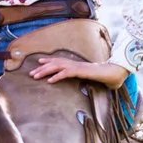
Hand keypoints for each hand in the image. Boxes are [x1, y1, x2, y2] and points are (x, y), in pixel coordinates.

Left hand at [14, 52, 131, 87]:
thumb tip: (78, 79)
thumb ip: (80, 77)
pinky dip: (57, 76)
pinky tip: (50, 81)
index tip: (38, 63)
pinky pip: (66, 73)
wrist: (112, 73)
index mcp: (75, 64)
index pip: (59, 61)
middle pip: (54, 63)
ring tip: (35, 76)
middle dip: (42, 68)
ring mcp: (76, 66)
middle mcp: (74, 63)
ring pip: (57, 67)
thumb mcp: (87, 77)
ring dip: (45, 71)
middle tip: (31, 73)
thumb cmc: (100, 76)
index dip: (48, 61)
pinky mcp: (80, 71)